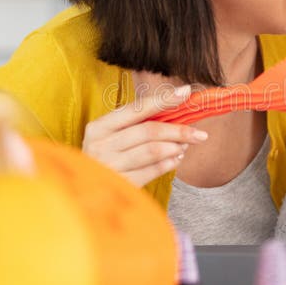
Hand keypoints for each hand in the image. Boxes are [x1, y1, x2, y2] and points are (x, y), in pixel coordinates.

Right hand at [82, 85, 207, 185]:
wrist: (86, 191)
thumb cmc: (106, 157)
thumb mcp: (112, 137)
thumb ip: (138, 123)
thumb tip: (177, 111)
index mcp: (99, 127)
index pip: (137, 109)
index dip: (163, 99)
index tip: (186, 92)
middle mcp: (101, 145)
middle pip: (149, 131)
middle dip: (178, 130)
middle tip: (199, 133)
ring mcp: (109, 166)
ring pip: (153, 151)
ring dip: (175, 147)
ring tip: (185, 146)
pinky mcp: (120, 184)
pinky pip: (152, 171)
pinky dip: (169, 164)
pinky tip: (175, 160)